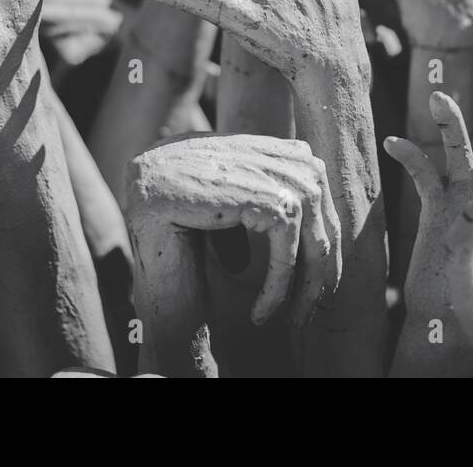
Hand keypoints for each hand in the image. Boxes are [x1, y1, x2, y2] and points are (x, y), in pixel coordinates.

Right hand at [126, 134, 340, 328]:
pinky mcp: (264, 196)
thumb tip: (323, 232)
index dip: (324, 254)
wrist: (147, 186)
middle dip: (321, 276)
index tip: (314, 292)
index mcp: (292, 152)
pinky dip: (277, 290)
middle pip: (325, 225)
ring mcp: (280, 173)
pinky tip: (260, 313)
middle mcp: (294, 157)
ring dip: (303, 291)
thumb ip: (275, 195)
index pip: (325, 208)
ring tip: (290, 320)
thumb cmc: (189, 200)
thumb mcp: (242, 193)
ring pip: (315, 243)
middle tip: (306, 316)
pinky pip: (288, 254)